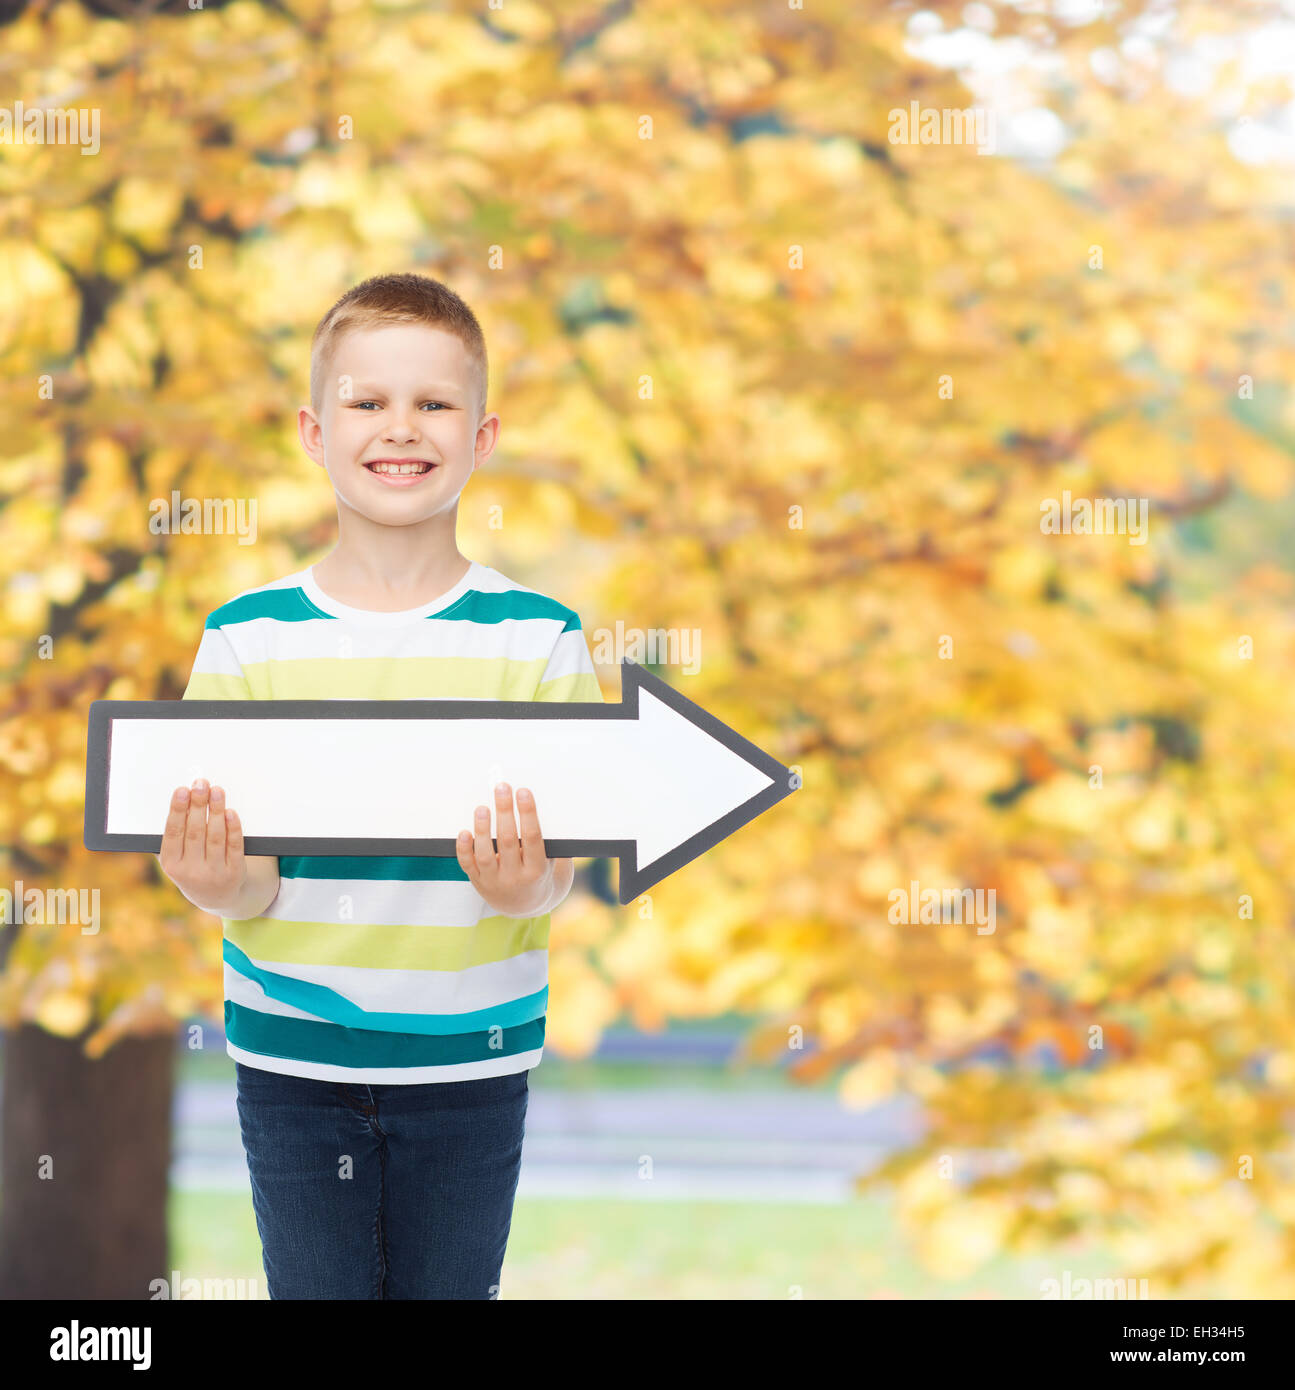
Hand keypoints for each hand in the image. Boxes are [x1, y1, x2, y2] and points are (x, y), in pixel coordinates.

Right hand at [157, 778, 247, 913]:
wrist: (217, 896)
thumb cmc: (193, 868)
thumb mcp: (177, 859)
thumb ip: (174, 837)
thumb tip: (178, 802)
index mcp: (172, 865)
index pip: (173, 833)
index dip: (177, 811)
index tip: (182, 790)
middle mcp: (191, 871)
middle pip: (195, 832)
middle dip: (198, 805)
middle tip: (201, 784)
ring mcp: (214, 873)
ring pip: (216, 837)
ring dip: (217, 811)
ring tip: (217, 791)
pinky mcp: (235, 872)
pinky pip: (234, 846)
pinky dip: (233, 828)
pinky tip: (231, 812)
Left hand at [457, 783, 572, 916]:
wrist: (523, 906)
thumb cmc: (539, 875)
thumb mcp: (551, 862)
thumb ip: (547, 840)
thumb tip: (540, 805)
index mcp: (537, 870)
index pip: (532, 838)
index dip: (528, 814)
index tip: (523, 792)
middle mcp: (515, 877)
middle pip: (508, 841)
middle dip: (505, 812)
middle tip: (501, 788)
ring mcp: (494, 881)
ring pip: (485, 854)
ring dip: (482, 829)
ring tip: (482, 808)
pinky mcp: (478, 882)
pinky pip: (468, 865)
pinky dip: (463, 849)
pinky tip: (463, 832)